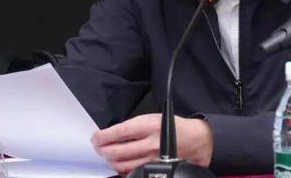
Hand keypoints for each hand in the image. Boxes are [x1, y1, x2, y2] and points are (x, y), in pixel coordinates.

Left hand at [91, 113, 213, 176]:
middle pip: (116, 152)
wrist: (194, 140)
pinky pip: (132, 172)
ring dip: (110, 160)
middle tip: (98, 146)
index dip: (103, 137)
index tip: (96, 137)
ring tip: (107, 154)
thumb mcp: (152, 117)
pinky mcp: (155, 169)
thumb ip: (132, 126)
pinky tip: (119, 163)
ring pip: (122, 165)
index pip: (118, 133)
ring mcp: (152, 159)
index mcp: (148, 126)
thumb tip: (112, 134)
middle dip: (102, 150)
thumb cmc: (172, 126)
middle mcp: (150, 144)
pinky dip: (122, 169)